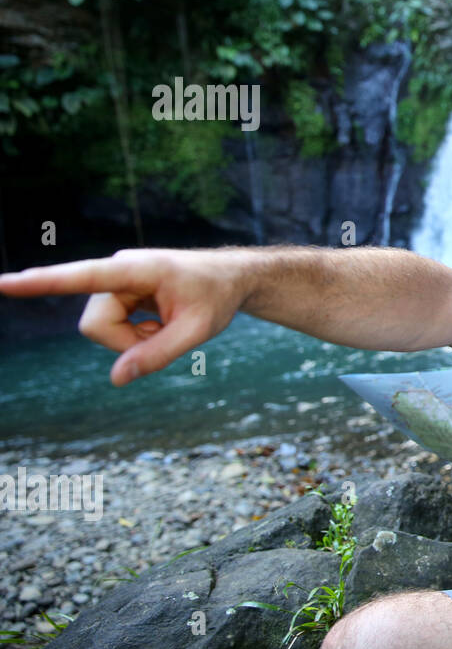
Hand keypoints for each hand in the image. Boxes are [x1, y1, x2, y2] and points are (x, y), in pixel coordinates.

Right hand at [0, 248, 249, 385]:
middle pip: (96, 326)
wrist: (231, 279)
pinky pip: (112, 328)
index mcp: (136, 269)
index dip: (41, 283)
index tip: (2, 283)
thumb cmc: (217, 298)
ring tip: (165, 324)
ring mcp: (114, 282)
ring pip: (101, 331)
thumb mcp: (197, 331)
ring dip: (133, 339)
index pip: (81, 277)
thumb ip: (157, 355)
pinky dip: (136, 335)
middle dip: (127, 342)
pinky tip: (159, 321)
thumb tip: (115, 379)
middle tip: (166, 332)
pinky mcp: (115, 293)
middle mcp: (117, 271)